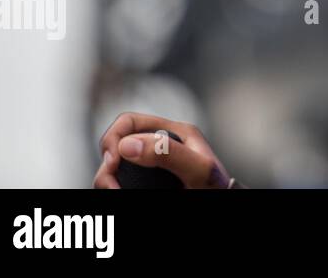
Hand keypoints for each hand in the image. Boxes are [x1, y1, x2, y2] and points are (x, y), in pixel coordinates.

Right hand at [94, 112, 234, 188]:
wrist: (220, 204)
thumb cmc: (217, 190)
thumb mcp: (199, 170)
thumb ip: (168, 153)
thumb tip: (129, 144)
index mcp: (174, 134)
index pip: (129, 122)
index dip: (114, 139)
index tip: (113, 163)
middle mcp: (158, 146)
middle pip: (116, 145)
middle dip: (107, 163)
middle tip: (111, 186)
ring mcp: (150, 166)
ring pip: (113, 167)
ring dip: (106, 179)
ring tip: (114, 192)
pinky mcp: (144, 183)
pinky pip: (118, 181)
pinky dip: (112, 187)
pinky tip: (118, 193)